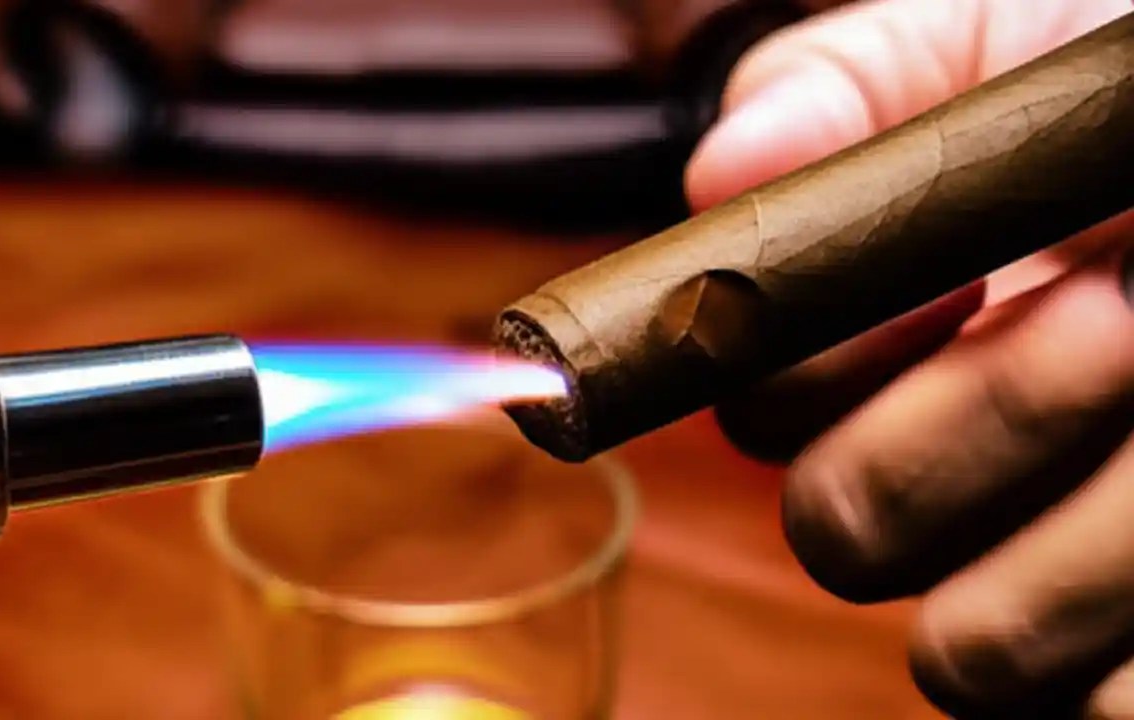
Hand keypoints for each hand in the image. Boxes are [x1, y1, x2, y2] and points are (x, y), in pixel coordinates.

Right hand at [686, 1, 1133, 716]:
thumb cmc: (1127, 86)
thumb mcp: (996, 44)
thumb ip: (841, 87)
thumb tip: (727, 171)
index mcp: (876, 346)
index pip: (762, 413)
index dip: (824, 357)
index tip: (944, 270)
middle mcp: (938, 471)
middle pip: (842, 534)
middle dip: (968, 422)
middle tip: (1107, 309)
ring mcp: (1043, 579)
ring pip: (967, 650)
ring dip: (1092, 526)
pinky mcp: (1129, 660)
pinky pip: (1099, 719)